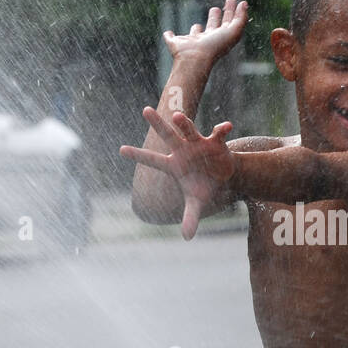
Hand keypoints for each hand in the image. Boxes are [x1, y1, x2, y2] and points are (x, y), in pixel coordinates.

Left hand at [120, 108, 235, 238]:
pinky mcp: (215, 142)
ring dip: (184, 123)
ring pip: (189, 130)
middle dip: (157, 123)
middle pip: (167, 136)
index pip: (152, 160)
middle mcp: (183, 150)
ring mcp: (198, 144)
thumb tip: (187, 237)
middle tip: (145, 110)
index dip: (138, 155)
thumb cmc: (205, 188)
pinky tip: (227, 126)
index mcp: (174, 165)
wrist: (225, 177)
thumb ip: (190, 217)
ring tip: (176, 116)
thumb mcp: (197, 203)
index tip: (121, 150)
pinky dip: (222, 129)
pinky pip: (219, 133)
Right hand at [165, 0, 247, 65]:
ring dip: (196, 30)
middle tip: (217, 8)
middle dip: (215, 18)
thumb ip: (241, 19)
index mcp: (219, 38)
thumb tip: (245, 4)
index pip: (227, 23)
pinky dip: (169, 36)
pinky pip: (171, 39)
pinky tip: (168, 34)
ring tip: (198, 24)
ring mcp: (191, 43)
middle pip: (212, 27)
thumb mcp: (234, 31)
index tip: (232, 0)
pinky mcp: (175, 44)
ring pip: (194, 35)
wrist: (194, 59)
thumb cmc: (214, 46)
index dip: (231, 12)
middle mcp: (206, 41)